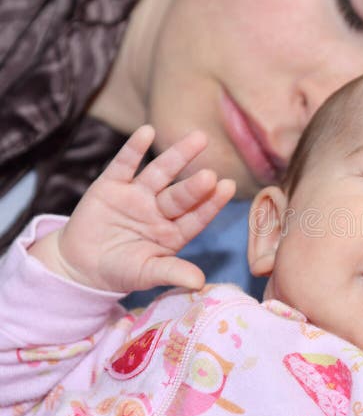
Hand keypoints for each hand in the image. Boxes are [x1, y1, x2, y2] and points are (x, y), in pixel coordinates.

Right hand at [29, 126, 235, 291]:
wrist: (80, 265)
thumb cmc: (120, 270)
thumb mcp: (146, 274)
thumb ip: (171, 273)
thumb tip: (200, 283)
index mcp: (174, 232)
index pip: (196, 216)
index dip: (211, 203)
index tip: (228, 187)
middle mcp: (160, 210)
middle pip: (181, 195)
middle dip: (194, 185)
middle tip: (210, 174)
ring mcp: (137, 196)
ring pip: (160, 173)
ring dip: (177, 155)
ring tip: (198, 138)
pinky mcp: (111, 186)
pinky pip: (124, 164)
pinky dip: (134, 149)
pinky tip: (147, 132)